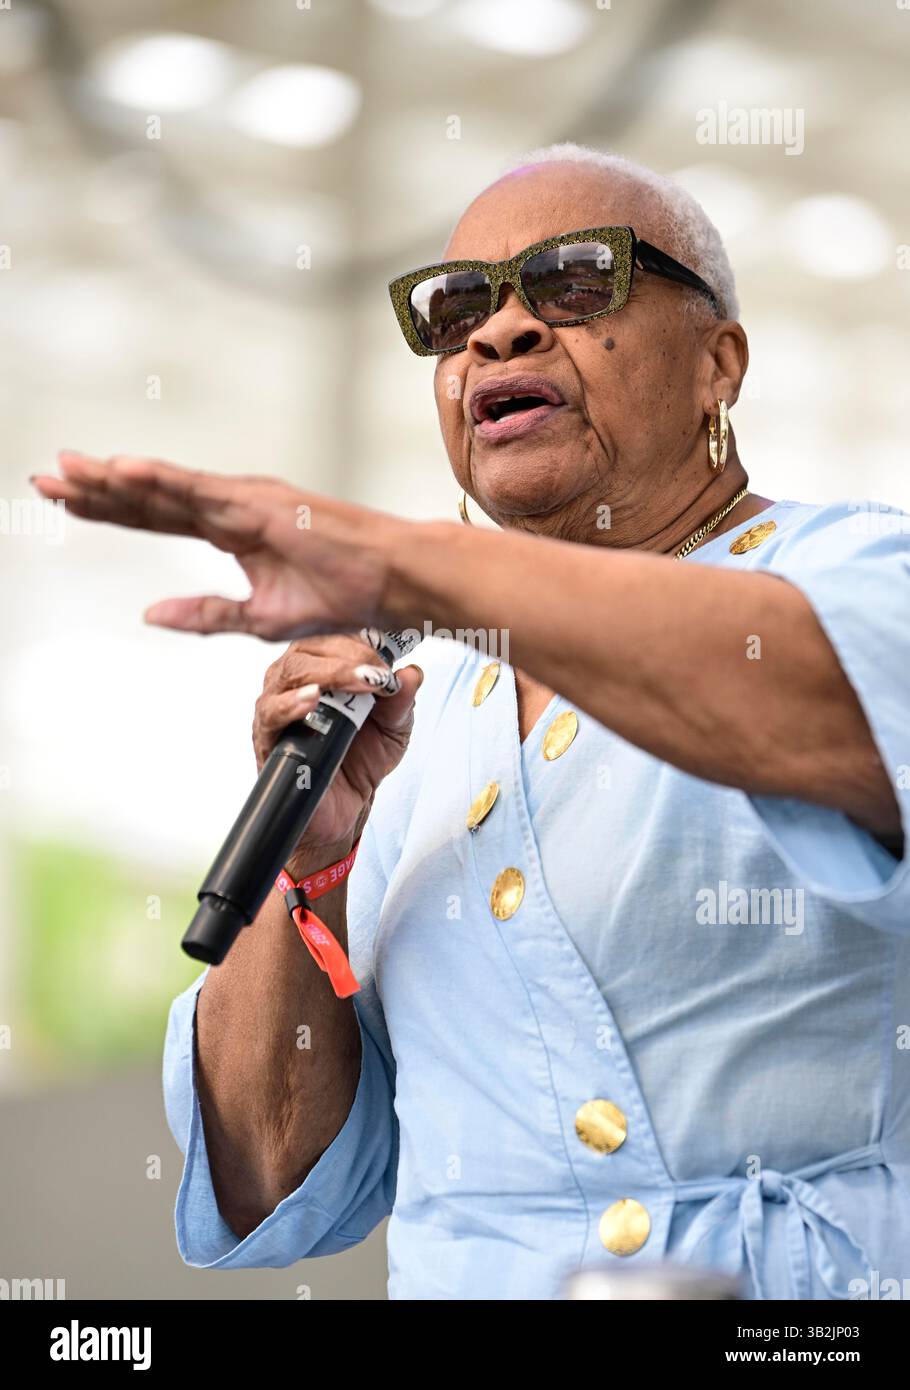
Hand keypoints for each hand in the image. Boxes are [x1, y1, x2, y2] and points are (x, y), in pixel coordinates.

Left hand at [31, 452, 407, 639]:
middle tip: (45, 479)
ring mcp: (244, 499)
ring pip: (168, 486)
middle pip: (151, 496)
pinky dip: (161, 479)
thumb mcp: (259, 618)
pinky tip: (123, 470)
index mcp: (231, 531)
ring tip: (69, 470)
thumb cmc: (342, 595)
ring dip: (117, 478)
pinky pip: (200, 490)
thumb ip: (206, 613)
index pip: (158, 517)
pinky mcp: (260, 502)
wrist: (391, 582)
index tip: (68, 505)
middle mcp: (231, 506)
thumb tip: (151, 614)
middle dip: (97, 489)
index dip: (112, 510)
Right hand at [253, 635, 422, 857]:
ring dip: (326, 674)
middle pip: (309, 648)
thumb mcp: (394, 728)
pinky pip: (271, 712)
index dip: (360, 638)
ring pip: (289, 673)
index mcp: (324, 665)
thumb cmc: (363, 757)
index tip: (387, 651)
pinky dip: (291, 704)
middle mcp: (296, 679)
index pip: (333, 634)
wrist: (344, 807)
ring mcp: (277, 704)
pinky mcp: (267, 736)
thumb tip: (412, 673)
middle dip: (347, 655)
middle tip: (377, 670)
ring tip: (355, 680)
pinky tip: (313, 700)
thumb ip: (401, 701)